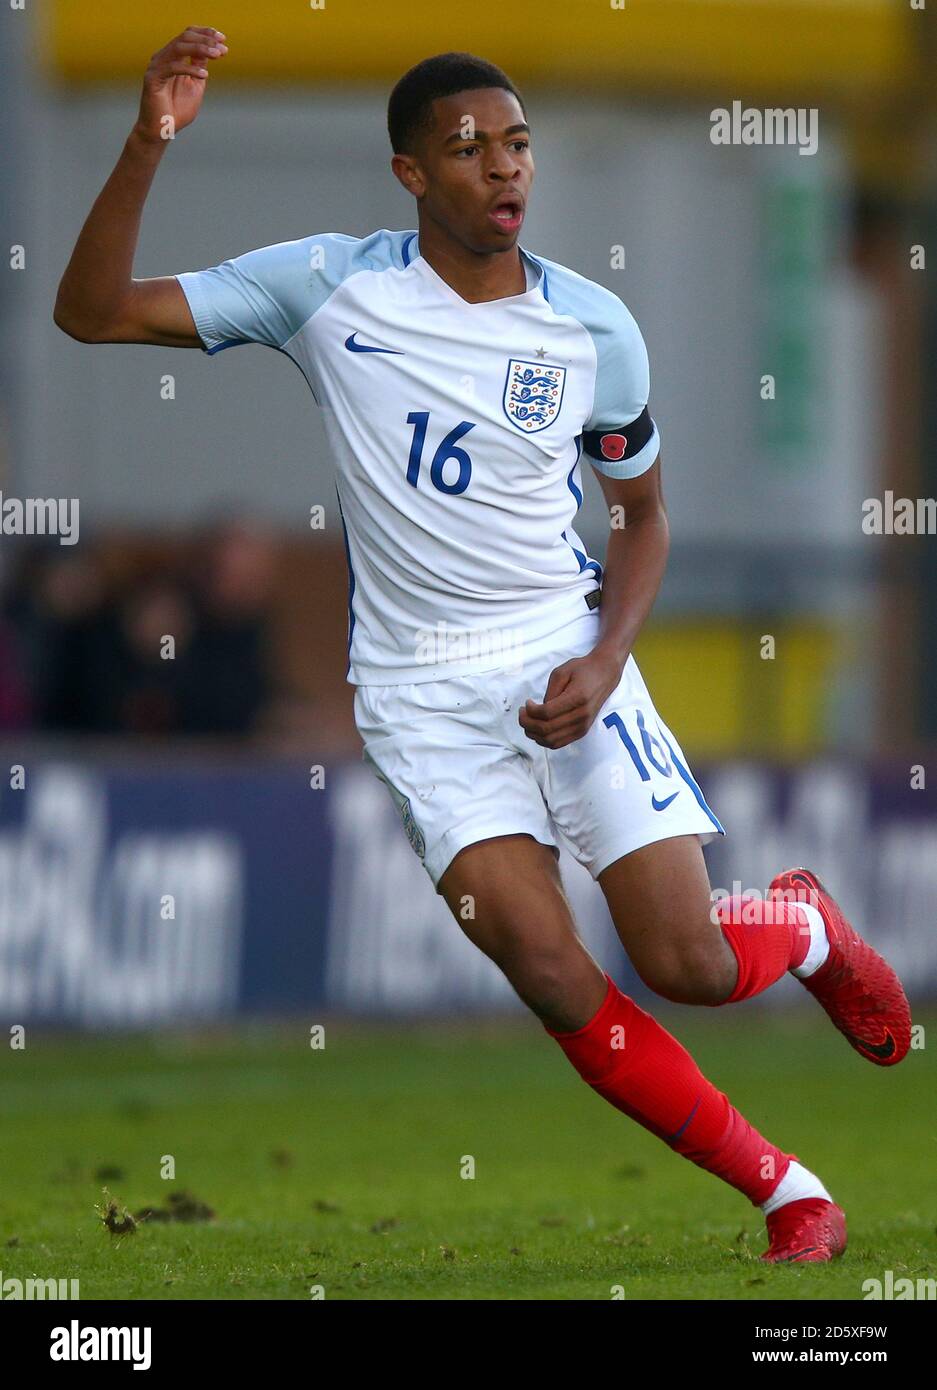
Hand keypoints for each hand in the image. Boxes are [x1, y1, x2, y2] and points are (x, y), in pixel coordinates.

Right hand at [134, 26, 227, 144]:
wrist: (162, 130)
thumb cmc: (177, 110)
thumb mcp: (195, 85)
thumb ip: (200, 67)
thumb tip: (211, 50)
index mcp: (173, 57)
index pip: (188, 36)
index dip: (205, 33)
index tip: (223, 38)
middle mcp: (163, 58)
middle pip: (184, 38)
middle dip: (205, 40)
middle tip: (222, 46)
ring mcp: (156, 67)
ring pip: (178, 48)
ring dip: (200, 49)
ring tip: (217, 55)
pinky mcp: (152, 79)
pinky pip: (172, 68)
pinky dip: (190, 69)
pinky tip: (205, 75)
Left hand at [518, 647, 623, 748]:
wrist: (605, 674)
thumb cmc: (582, 670)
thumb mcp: (562, 672)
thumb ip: (550, 692)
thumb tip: (539, 710)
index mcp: (578, 698)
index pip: (547, 713)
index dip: (530, 711)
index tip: (526, 703)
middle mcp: (582, 716)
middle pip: (547, 729)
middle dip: (527, 723)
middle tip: (522, 713)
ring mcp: (583, 726)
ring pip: (551, 740)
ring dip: (534, 734)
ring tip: (528, 721)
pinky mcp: (582, 731)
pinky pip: (559, 743)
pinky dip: (544, 739)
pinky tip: (538, 728)